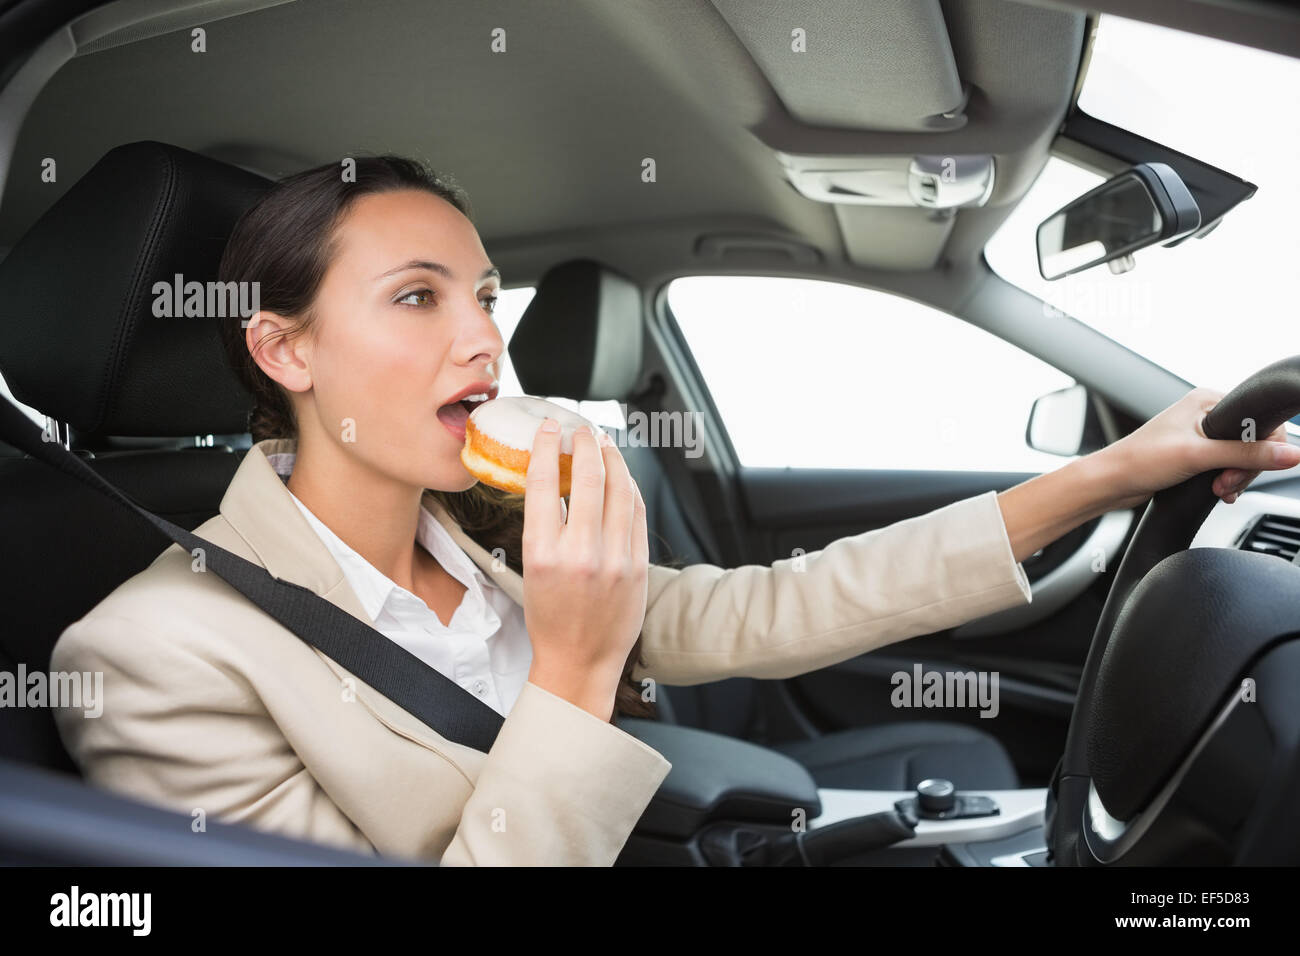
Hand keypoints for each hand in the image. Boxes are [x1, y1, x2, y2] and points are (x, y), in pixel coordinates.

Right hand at [521, 419, 648, 719]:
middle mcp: (581, 553)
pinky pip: (637, 513)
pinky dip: (629, 488)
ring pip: (620, 490)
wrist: (580, 662)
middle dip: (585, 444)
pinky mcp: (639, 565)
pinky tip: (622, 476)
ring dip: (612, 459)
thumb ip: (544, 526)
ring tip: (604, 444)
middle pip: (588, 478)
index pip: (543, 484)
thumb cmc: (550, 619)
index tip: (547, 428)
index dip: (545, 448)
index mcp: (543, 553)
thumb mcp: (531, 570)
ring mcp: (615, 559)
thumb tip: (554, 480)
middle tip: (581, 430)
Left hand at [1102, 386, 1299, 508]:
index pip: (1259, 420)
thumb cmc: (1141, 461)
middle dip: (1243, 468)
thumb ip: (1247, 455)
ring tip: (1217, 489)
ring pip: (1240, 457)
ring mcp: (1200, 434)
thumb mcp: (1199, 456)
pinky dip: (1227, 481)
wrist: (1111, 482)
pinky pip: (1226, 466)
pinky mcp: (1194, 454)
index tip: (1241, 471)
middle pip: (1252, 442)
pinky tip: (1218, 492)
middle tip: (1225, 484)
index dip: (1260, 450)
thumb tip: (1290, 454)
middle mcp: (1205, 413)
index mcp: (1207, 400)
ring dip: (1234, 478)